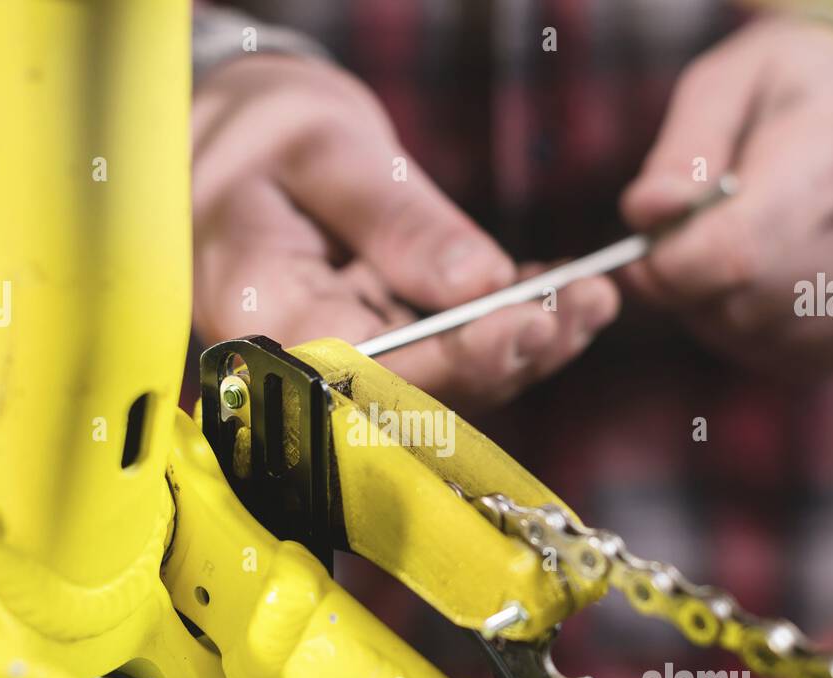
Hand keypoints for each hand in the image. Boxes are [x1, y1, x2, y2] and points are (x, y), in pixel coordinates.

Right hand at [192, 54, 618, 409]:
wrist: (238, 144)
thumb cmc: (262, 134)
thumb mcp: (322, 150)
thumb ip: (394, 219)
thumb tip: (479, 284)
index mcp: (259, 313)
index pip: (364, 365)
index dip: (453, 356)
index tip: (528, 322)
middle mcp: (298, 360)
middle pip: (414, 388)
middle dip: (508, 353)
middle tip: (587, 306)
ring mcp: (341, 361)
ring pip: (443, 380)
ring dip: (523, 347)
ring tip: (594, 299)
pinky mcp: (378, 348)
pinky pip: (448, 353)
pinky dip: (507, 327)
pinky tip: (564, 295)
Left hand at [621, 18, 832, 373]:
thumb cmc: (793, 93)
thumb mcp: (726, 85)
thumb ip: (680, 154)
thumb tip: (646, 215)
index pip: (732, 254)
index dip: (667, 265)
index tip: (647, 249)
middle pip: (740, 305)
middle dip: (690, 288)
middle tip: (688, 244)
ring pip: (760, 340)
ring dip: (720, 312)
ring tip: (735, 252)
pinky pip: (793, 360)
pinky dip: (758, 334)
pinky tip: (768, 280)